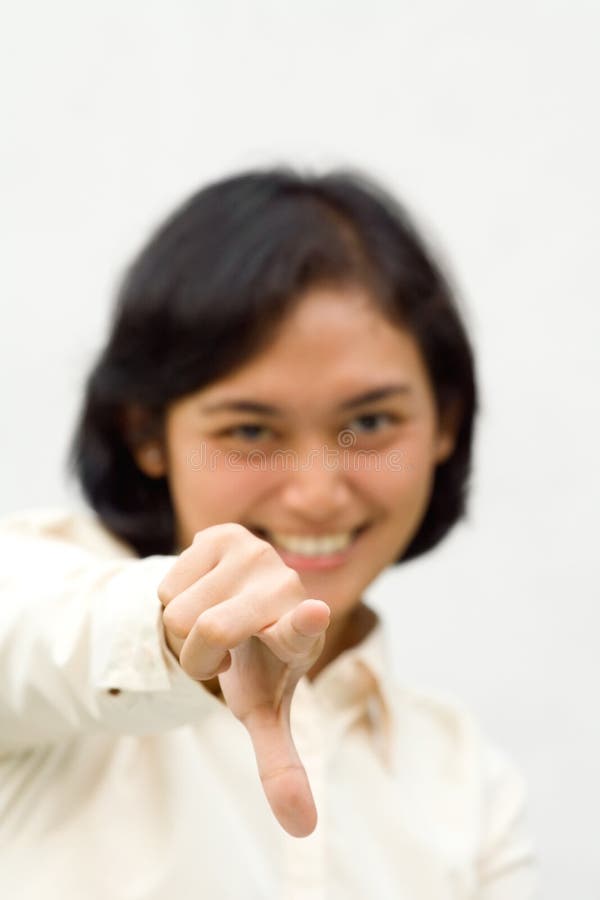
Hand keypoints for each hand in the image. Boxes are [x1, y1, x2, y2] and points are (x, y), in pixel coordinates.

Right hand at [157, 523, 330, 836]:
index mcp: (300, 632)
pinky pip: (168, 581)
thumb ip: (282, 765)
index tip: (313, 614)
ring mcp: (255, 553)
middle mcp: (283, 585)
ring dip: (184, 629)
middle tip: (221, 653)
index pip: (302, 629)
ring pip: (180, 610)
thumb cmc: (254, 666)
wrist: (236, 613)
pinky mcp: (222, 533)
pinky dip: (175, 598)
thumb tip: (303, 830)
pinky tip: (203, 594)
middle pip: (207, 630)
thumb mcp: (262, 712)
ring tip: (213, 622)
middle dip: (198, 655)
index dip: (304, 623)